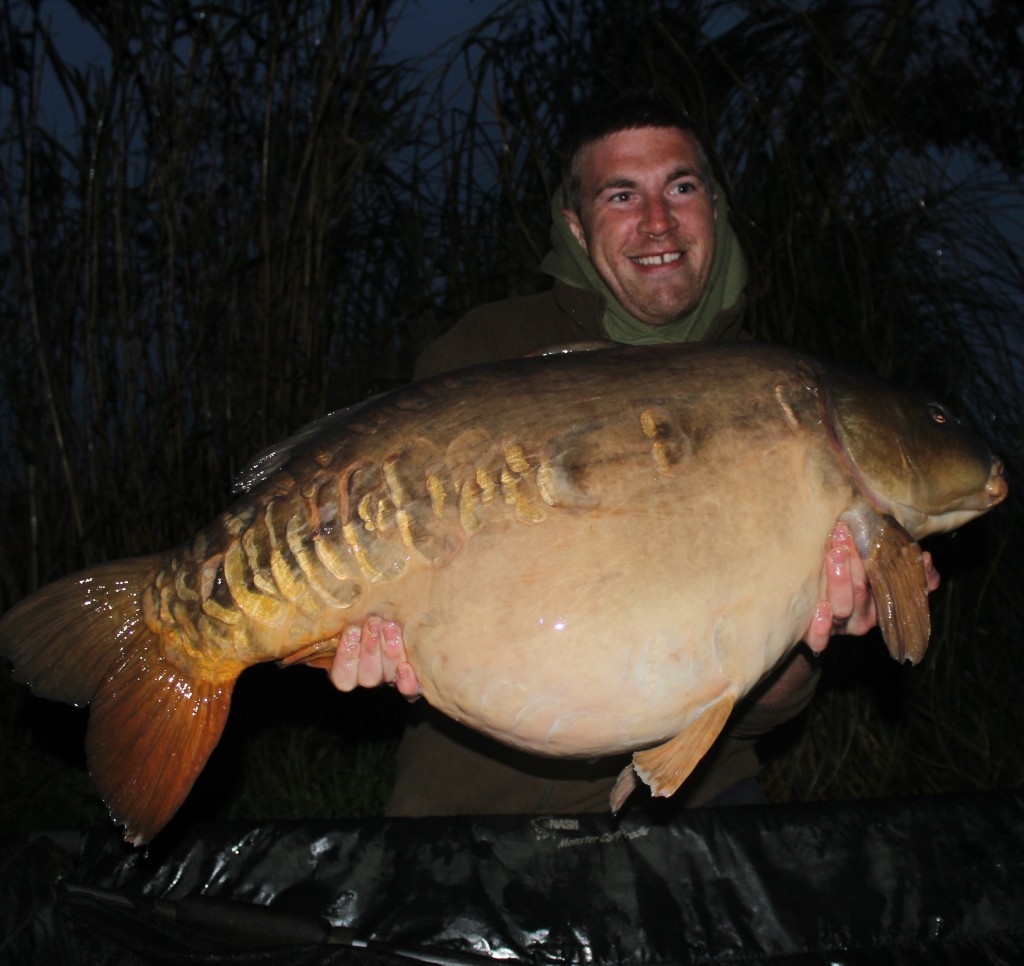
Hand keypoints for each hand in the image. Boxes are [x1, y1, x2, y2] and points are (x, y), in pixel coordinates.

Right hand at [328, 616, 421, 698]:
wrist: (414, 613)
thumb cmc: (378, 611)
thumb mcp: (359, 617)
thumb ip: (351, 618)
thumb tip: (334, 599)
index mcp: (352, 667)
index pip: (342, 675)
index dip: (346, 655)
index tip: (351, 630)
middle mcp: (372, 676)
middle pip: (367, 677)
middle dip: (370, 648)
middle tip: (374, 623)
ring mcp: (393, 679)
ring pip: (388, 677)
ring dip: (389, 653)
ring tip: (390, 627)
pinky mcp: (416, 681)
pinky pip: (410, 690)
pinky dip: (407, 682)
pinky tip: (406, 667)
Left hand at [801, 521, 939, 653]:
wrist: (821, 590)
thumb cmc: (852, 578)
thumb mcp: (879, 571)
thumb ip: (908, 569)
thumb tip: (927, 559)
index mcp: (878, 605)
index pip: (886, 587)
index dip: (887, 567)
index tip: (876, 539)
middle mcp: (860, 617)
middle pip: (860, 592)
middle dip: (853, 562)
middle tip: (845, 538)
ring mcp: (838, 626)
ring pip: (842, 608)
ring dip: (838, 580)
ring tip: (835, 553)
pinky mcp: (815, 636)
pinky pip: (819, 639)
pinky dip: (821, 627)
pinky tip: (822, 608)